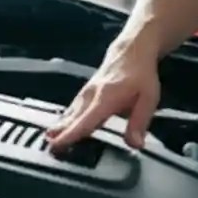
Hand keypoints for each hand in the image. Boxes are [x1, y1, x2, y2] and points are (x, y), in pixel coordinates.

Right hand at [46, 37, 161, 151]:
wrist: (133, 48)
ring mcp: (87, 91)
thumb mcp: (148, 98)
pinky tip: (62, 124)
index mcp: (106, 99)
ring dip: (60, 125)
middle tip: (48, 148)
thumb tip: (135, 144)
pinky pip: (74, 106)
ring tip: (49, 137)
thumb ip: (139, 122)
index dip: (71, 135)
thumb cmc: (141, 74)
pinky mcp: (87, 90)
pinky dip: (66, 116)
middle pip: (73, 117)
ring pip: (71, 111)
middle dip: (60, 133)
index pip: (85, 121)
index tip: (57, 145)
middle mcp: (92, 95)